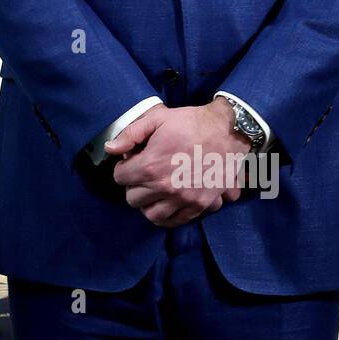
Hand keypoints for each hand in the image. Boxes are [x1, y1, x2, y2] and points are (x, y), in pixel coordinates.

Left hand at [105, 99, 252, 227]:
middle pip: (132, 199)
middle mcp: (165, 187)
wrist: (228, 131)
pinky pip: (175, 221)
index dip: (123, 167)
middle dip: (134, 185)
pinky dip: (168, 215)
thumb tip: (110, 149)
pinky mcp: (200, 205)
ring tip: (154, 190)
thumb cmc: (191, 122)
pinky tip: (167, 202)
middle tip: (143, 175)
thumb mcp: (157, 118)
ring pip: (151, 215)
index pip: (120, 177)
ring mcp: (184, 199)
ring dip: (149, 203)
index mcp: (151, 165)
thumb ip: (130, 134)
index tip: (132, 161)